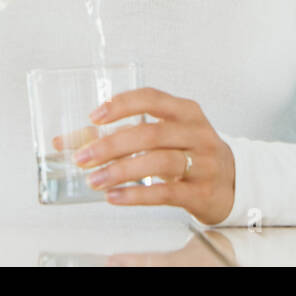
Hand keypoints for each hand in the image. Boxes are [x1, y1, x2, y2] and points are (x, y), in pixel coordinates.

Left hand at [70, 87, 235, 225]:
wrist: (232, 183)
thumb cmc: (187, 152)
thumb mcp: (161, 136)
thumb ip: (116, 135)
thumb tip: (63, 142)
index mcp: (185, 111)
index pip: (151, 98)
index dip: (122, 105)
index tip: (94, 116)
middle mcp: (196, 132)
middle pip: (151, 133)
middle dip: (112, 145)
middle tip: (83, 158)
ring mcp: (203, 162)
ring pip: (159, 162)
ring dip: (121, 171)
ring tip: (94, 180)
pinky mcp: (202, 191)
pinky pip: (167, 192)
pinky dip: (137, 194)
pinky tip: (115, 197)